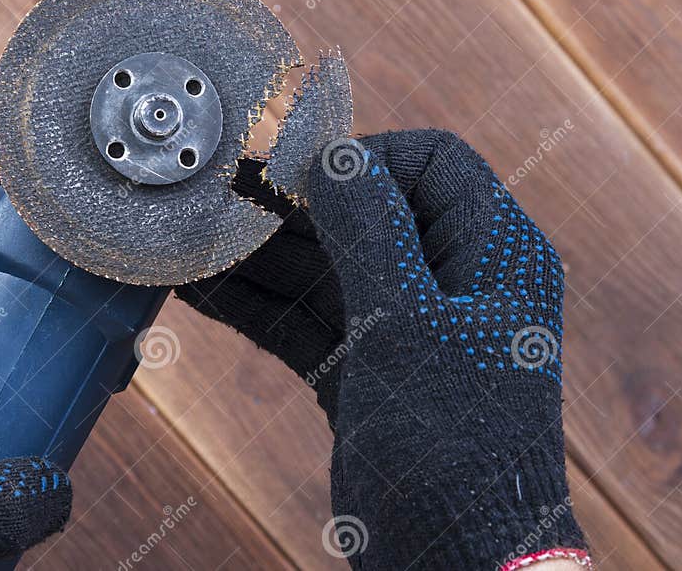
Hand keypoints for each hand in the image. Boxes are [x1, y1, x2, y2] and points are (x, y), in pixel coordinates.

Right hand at [178, 130, 588, 568]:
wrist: (455, 561)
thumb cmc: (451, 446)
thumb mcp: (405, 325)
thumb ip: (370, 231)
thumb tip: (335, 152)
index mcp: (492, 253)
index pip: (432, 163)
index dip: (364, 157)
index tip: (294, 173)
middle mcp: (452, 280)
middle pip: (365, 213)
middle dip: (290, 208)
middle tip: (216, 199)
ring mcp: (406, 327)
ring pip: (326, 268)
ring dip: (260, 258)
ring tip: (189, 241)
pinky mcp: (367, 369)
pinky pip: (309, 318)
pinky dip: (259, 306)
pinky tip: (199, 292)